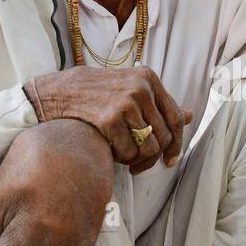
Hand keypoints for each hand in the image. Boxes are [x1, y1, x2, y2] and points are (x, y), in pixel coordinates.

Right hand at [24, 67, 192, 174]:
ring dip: (138, 160)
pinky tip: (111, 152)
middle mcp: (141, 88)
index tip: (170, 160)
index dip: (176, 143)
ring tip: (126, 159)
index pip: (175, 118)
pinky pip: (128, 152)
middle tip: (141, 167)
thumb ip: (158, 102)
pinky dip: (122, 158)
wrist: (55, 92)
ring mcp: (125, 102)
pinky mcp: (109, 118)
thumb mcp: (128, 87)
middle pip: (164, 136)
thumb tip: (190, 114)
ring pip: (149, 147)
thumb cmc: (94, 92)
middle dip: (154, 158)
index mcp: (149, 78)